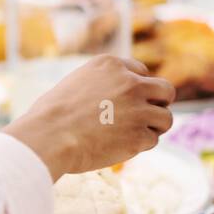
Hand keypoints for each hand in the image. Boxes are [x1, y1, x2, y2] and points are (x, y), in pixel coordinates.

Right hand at [3, 54, 174, 179]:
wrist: (48, 137)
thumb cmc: (50, 115)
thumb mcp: (75, 83)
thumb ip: (100, 84)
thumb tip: (111, 97)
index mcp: (111, 65)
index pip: (141, 72)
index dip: (137, 89)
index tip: (129, 101)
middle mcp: (130, 83)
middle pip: (165, 90)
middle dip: (159, 104)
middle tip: (146, 117)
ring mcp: (138, 109)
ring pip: (166, 118)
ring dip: (153, 128)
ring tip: (132, 136)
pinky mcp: (139, 135)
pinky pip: (152, 141)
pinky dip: (139, 146)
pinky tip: (119, 147)